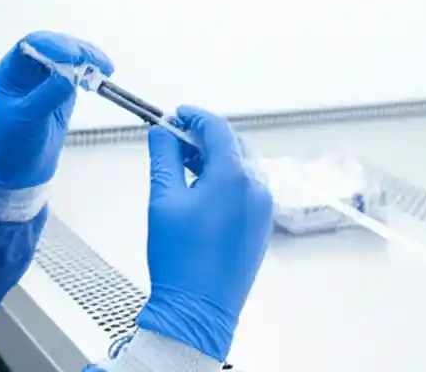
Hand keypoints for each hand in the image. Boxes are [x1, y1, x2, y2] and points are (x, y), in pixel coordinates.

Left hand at [0, 31, 112, 189]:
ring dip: (88, 58)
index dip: (54, 45)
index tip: (73, 56)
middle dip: (77, 50)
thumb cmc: (12, 145)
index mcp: (10, 72)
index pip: (32, 45)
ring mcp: (46, 78)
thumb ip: (48, 95)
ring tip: (105, 68)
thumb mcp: (27, 119)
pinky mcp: (62, 89)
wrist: (19, 169)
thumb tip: (70, 73)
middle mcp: (27, 70)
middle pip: (55, 46)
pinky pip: (79, 72)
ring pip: (70, 56)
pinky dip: (92, 71)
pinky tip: (101, 76)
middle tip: (97, 62)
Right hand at [137, 106, 273, 361]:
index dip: (194, 116)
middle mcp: (256, 189)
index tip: (176, 115)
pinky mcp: (261, 226)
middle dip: (204, 137)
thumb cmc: (180, 260)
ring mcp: (263, 209)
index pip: (217, 129)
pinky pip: (247, 188)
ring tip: (183, 164)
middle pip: (233, 144)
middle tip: (175, 138)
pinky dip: (226, 179)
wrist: (199, 311)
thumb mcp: (163, 200)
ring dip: (215, 158)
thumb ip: (164, 158)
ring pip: (242, 166)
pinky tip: (201, 188)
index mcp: (235, 177)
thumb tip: (162, 133)